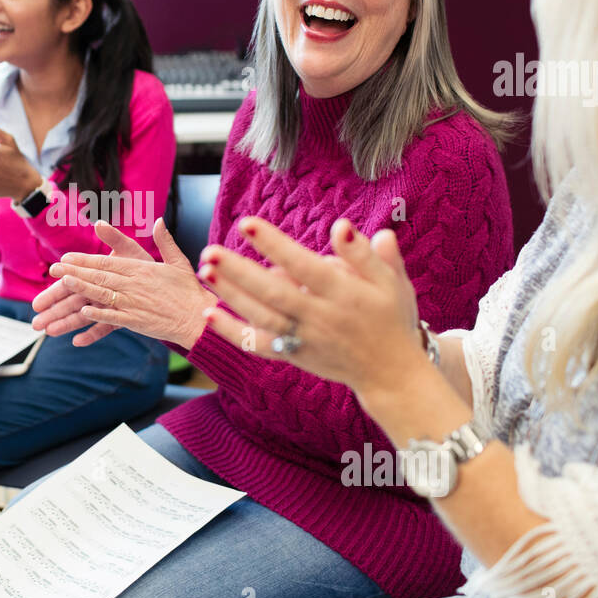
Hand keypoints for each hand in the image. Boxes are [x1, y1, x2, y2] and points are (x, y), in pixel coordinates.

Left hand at [37, 218, 216, 346]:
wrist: (199, 318)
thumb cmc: (189, 291)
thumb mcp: (178, 262)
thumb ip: (165, 241)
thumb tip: (158, 220)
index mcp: (142, 269)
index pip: (108, 262)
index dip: (86, 259)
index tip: (67, 257)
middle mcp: (135, 284)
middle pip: (100, 276)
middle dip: (76, 271)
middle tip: (54, 268)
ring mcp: (134, 303)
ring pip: (102, 294)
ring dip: (81, 288)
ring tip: (63, 283)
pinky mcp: (136, 321)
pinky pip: (113, 317)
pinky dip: (98, 314)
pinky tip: (83, 310)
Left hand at [199, 216, 423, 402]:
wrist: (391, 373)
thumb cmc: (391, 316)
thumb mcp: (392, 281)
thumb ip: (367, 254)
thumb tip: (342, 226)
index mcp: (344, 293)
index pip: (303, 265)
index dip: (275, 245)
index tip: (247, 223)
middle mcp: (320, 317)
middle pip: (274, 293)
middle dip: (240, 272)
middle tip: (210, 251)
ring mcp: (304, 339)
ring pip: (262, 317)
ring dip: (231, 296)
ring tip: (206, 271)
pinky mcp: (293, 355)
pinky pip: (259, 345)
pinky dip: (233, 332)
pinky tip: (208, 314)